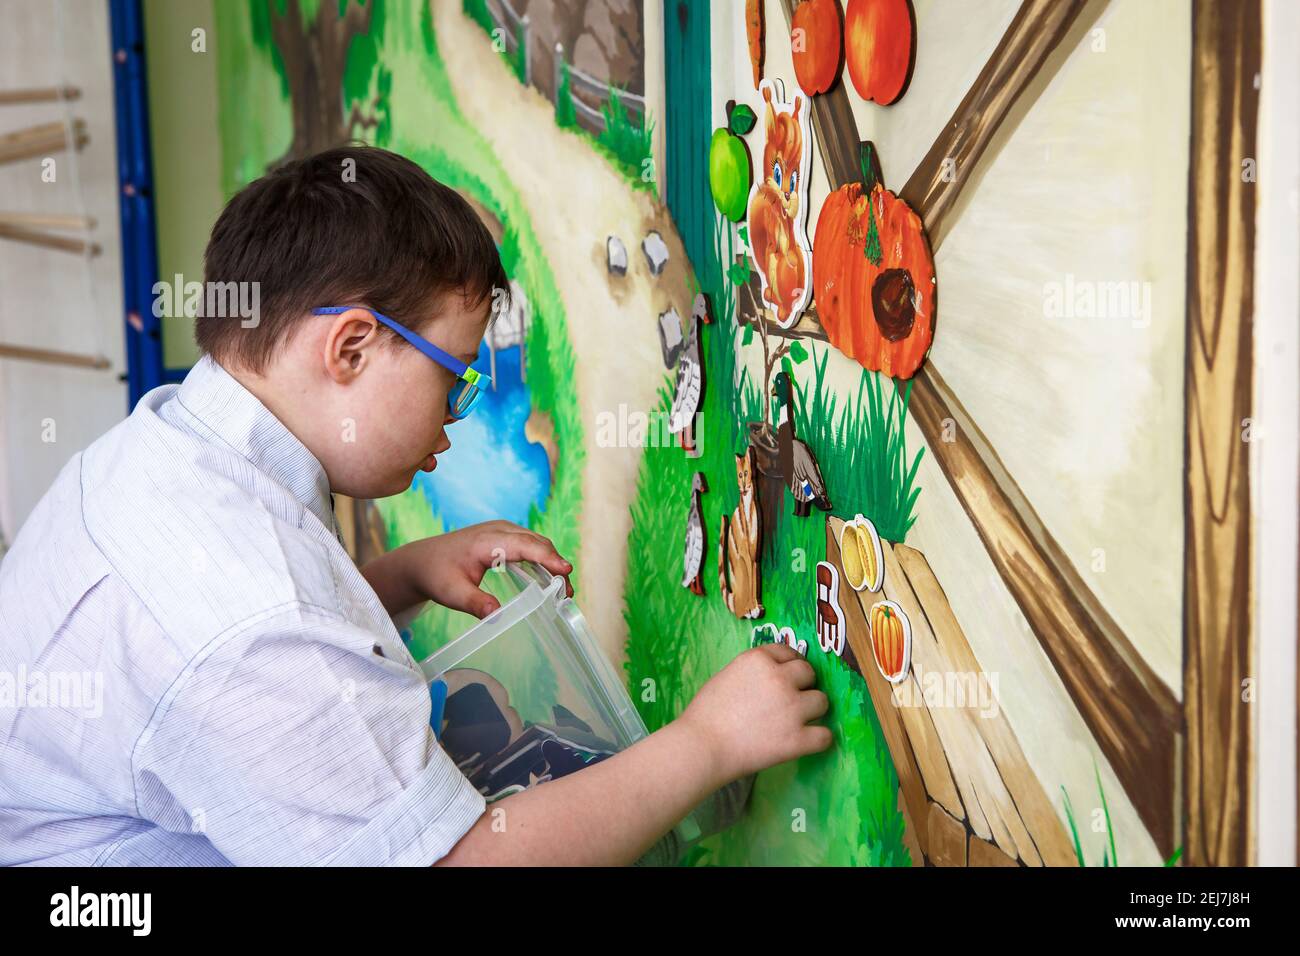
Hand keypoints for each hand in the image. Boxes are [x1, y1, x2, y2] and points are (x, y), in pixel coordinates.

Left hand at [364, 521, 572, 618]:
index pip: (525, 546)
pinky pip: (530, 545)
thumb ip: (475, 603)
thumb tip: (497, 615)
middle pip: (537, 543)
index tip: (565, 570)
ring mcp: (502, 531)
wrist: (422, 561)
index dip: (547, 557)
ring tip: (563, 590)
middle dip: (556, 565)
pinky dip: (544, 559)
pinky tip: (550, 578)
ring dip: (552, 562)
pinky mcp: (504, 537)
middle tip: (567, 593)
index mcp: (487, 541)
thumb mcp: (452, 593)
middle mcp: (498, 530)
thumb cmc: (437, 574)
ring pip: (537, 543)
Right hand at [676, 643, 830, 782]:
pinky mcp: (798, 739)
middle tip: (792, 699)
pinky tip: (808, 741)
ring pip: (822, 701)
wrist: (701, 747)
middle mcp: (780, 678)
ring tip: (798, 721)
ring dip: (813, 710)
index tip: (790, 675)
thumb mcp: (727, 676)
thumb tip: (771, 677)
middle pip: (809, 674)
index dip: (790, 664)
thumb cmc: (704, 714)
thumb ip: (754, 672)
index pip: (788, 651)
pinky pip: (825, 736)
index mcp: (759, 659)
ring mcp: (792, 708)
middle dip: (803, 685)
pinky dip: (818, 739)